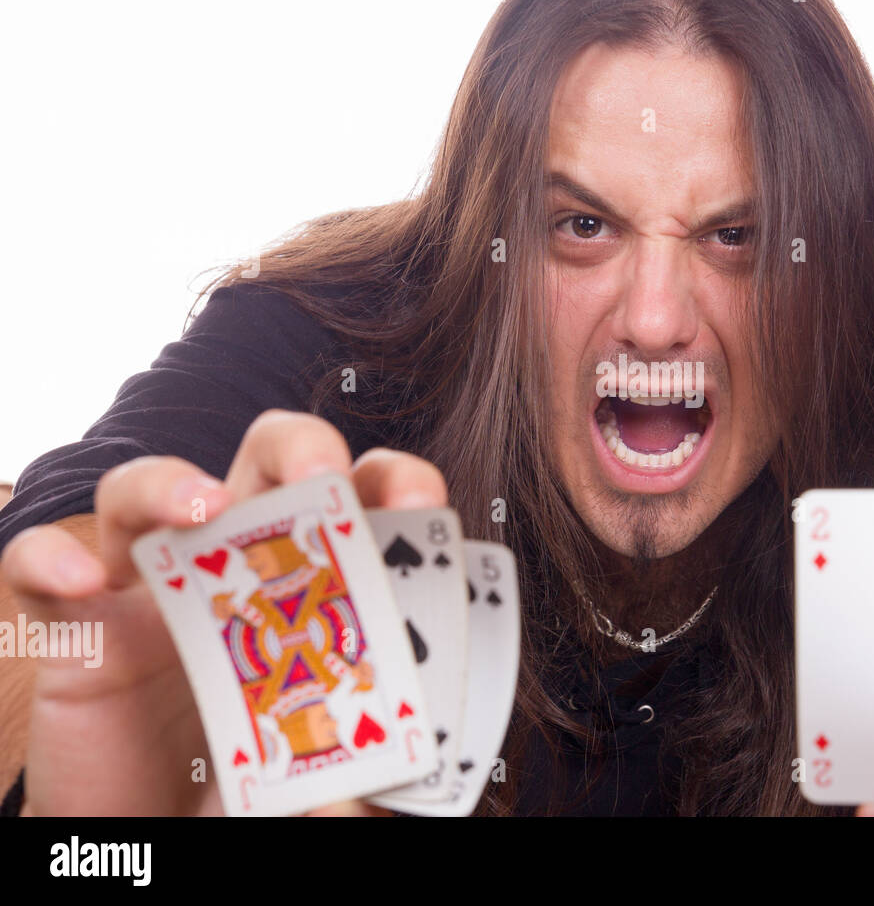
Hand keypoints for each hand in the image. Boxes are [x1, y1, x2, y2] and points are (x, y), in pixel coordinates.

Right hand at [1, 409, 447, 814]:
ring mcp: (154, 591)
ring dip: (170, 482)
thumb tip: (382, 780)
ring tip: (200, 509)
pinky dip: (51, 559)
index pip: (361, 503)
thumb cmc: (252, 790)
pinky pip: (41, 570)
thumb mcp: (329, 777)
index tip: (419, 502)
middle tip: (321, 472)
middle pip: (266, 463)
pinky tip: (82, 579)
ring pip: (146, 491)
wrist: (158, 837)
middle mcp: (239, 571)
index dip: (394, 485)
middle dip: (300, 448)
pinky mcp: (79, 631)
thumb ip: (363, 775)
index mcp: (315, 589)